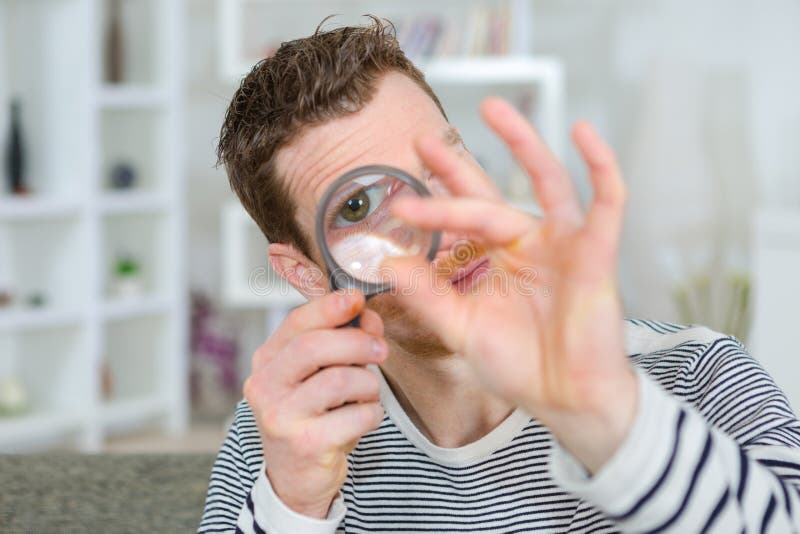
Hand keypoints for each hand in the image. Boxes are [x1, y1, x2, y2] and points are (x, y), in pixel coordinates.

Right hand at [243, 291, 386, 517]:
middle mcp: (266, 387)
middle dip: (357, 342)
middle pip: (315, 346)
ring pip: (340, 380)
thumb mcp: (318, 376)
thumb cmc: (310, 418)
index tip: (357, 299)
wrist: (295, 478)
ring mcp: (281, 416)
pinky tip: (365, 418)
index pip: (296, 323)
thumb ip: (340, 343)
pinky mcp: (305, 443)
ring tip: (368, 395)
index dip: (329, 307)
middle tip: (380, 349)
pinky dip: (371, 414)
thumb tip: (369, 317)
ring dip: (368, 385)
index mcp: (267, 362)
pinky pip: (356, 415)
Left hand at [385, 97, 637, 472]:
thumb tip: (388, 262)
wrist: (565, 398)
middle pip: (490, 194)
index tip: (397, 200)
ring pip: (547, 181)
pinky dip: (601, 167)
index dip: (432, 205)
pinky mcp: (596, 251)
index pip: (460, 221)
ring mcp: (563, 244)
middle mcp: (527, 244)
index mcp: (495, 260)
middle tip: (423, 139)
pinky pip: (606, 202)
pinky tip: (585, 133)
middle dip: (458, 167)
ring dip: (523, 144)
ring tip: (495, 109)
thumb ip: (428, 295)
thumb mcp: (462, 328)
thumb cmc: (519, 365)